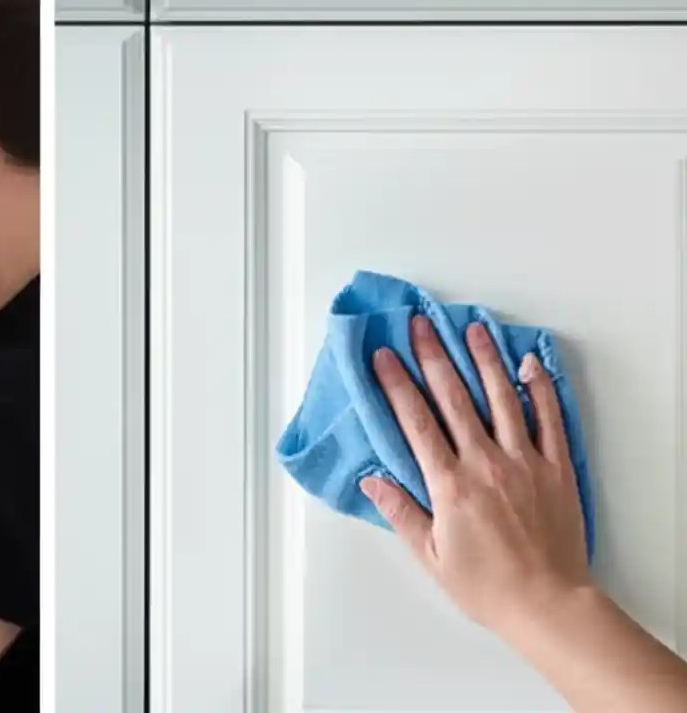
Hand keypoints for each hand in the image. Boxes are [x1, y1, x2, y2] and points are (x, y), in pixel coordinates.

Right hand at [360, 316, 590, 633]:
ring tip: (471, 328)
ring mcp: (524, 462)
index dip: (398, 385)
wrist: (547, 604)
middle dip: (433, 356)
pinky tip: (528, 364)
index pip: (417, 422)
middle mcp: (486, 464)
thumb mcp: (431, 555)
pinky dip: (540, 388)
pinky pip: (549, 419)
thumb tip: (373, 481)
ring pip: (501, 398)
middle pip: (454, 398)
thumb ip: (402, 512)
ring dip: (484, 359)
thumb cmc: (487, 586)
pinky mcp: (556, 468)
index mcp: (450, 485)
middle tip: (420, 325)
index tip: (384, 356)